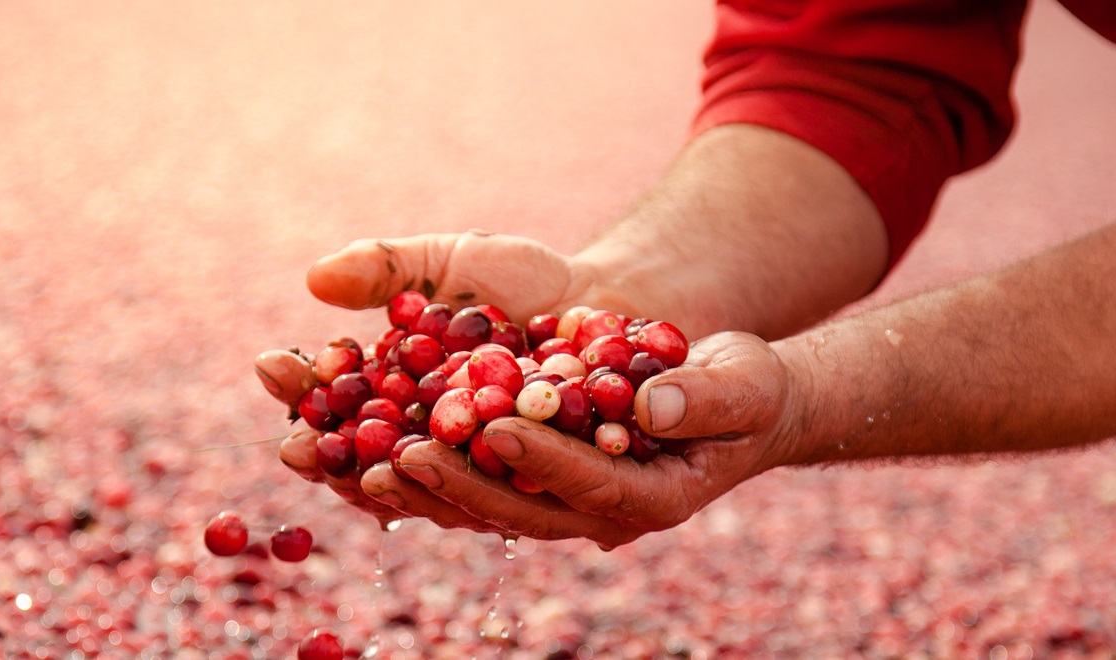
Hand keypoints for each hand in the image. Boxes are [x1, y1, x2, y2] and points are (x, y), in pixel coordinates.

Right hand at [255, 230, 663, 526]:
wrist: (611, 295)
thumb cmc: (520, 282)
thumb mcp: (448, 263)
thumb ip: (385, 268)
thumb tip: (315, 279)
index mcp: (394, 403)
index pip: (333, 408)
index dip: (300, 392)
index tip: (271, 366)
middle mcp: (430, 452)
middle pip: (366, 467)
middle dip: (330, 457)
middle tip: (296, 442)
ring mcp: (484, 478)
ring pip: (431, 496)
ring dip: (397, 486)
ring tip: (370, 467)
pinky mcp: (544, 491)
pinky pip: (508, 497)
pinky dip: (482, 486)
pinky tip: (452, 470)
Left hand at [359, 332, 806, 547]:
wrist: (735, 397)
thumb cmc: (750, 390)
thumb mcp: (743, 385)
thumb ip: (704, 397)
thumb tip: (654, 401)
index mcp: (650, 498)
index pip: (589, 484)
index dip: (542, 460)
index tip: (495, 428)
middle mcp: (596, 510)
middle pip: (518, 507)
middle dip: (459, 483)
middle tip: (400, 457)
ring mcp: (560, 495)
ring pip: (482, 499)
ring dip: (424, 484)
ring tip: (365, 465)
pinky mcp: (534, 471)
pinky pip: (472, 473)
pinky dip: (424, 461)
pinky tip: (370, 444)